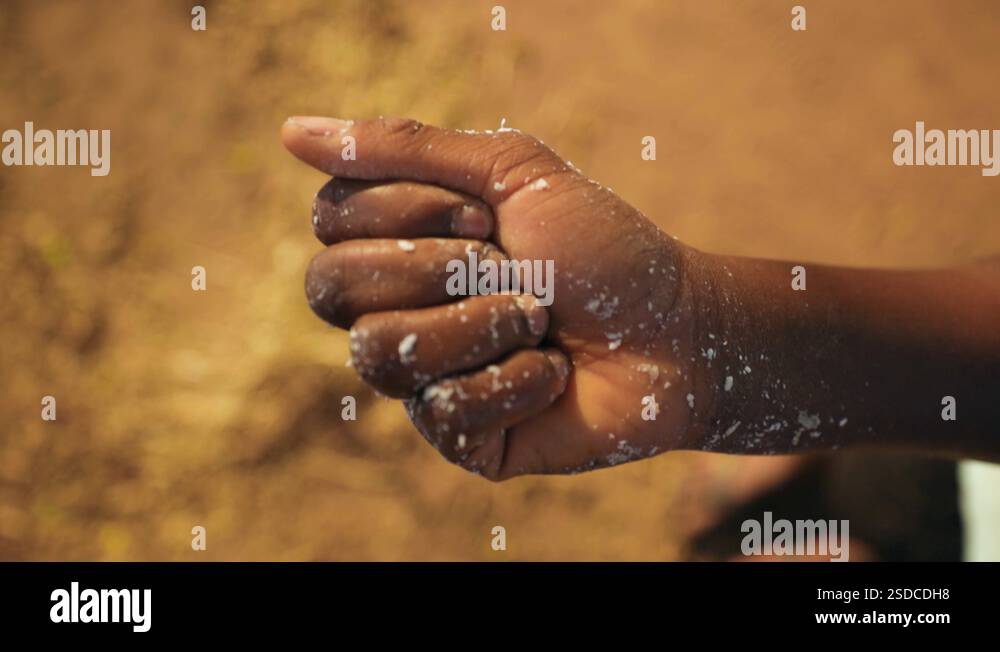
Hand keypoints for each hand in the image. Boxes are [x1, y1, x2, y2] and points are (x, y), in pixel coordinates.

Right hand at [282, 117, 718, 479]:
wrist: (676, 332)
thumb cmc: (601, 248)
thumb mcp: (512, 172)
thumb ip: (407, 149)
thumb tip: (290, 132)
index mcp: (403, 243)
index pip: (331, 222)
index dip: (405, 213)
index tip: (487, 216)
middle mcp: (399, 309)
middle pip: (331, 289)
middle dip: (435, 268)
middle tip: (510, 265)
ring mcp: (424, 376)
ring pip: (378, 354)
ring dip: (478, 325)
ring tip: (539, 321)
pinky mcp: (458, 436)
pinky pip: (441, 412)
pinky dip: (515, 381)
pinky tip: (554, 373)